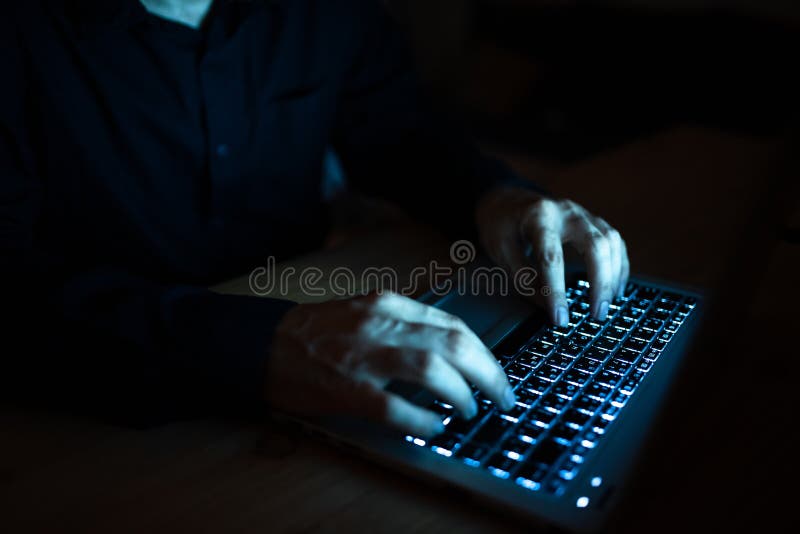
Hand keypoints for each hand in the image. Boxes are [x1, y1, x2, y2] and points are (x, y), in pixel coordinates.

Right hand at [266, 292, 515, 436]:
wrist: (262, 342)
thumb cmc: (316, 331)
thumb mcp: (365, 312)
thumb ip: (404, 325)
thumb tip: (449, 353)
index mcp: (388, 304)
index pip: (452, 324)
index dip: (484, 352)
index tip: (496, 372)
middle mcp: (381, 324)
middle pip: (454, 343)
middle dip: (489, 373)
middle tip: (502, 396)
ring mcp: (363, 355)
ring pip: (431, 369)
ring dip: (462, 394)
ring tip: (471, 412)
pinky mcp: (345, 388)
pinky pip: (394, 406)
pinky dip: (421, 419)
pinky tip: (435, 428)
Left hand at [477, 188, 629, 324]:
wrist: (507, 201)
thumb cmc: (503, 227)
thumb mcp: (501, 251)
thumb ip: (523, 277)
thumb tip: (548, 306)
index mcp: (538, 216)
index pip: (551, 256)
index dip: (556, 290)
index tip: (560, 318)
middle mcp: (566, 212)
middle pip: (594, 245)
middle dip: (600, 283)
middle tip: (596, 314)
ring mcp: (583, 214)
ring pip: (610, 242)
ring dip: (612, 277)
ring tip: (603, 307)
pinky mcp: (593, 221)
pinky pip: (614, 243)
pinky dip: (618, 267)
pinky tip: (615, 289)